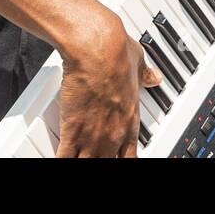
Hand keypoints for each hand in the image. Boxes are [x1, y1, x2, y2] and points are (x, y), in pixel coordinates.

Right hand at [56, 6, 162, 157]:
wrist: (97, 49)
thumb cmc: (116, 54)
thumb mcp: (139, 64)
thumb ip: (145, 76)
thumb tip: (154, 77)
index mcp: (130, 119)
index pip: (130, 156)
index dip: (123, 159)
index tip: (117, 156)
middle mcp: (113, 134)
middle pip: (107, 162)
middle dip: (101, 159)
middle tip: (94, 154)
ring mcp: (92, 135)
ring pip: (87, 163)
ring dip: (82, 160)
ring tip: (78, 155)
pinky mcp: (72, 131)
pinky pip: (65, 157)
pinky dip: (62, 158)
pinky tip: (61, 156)